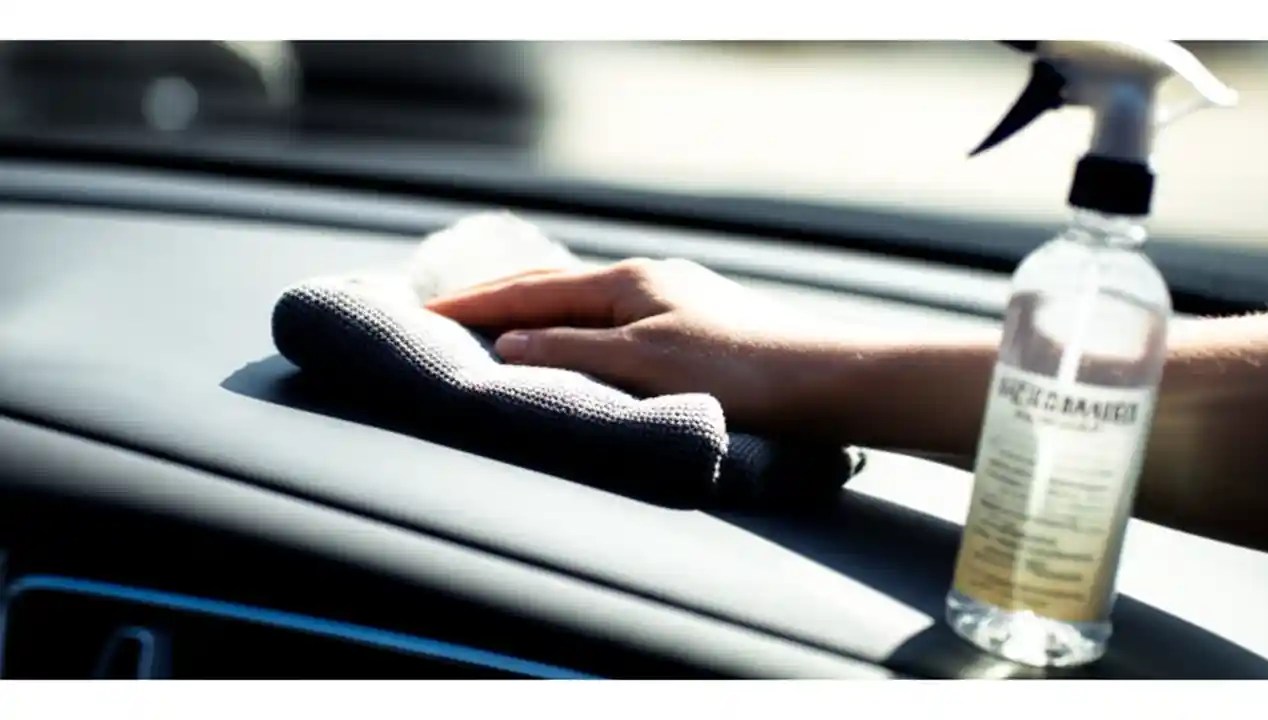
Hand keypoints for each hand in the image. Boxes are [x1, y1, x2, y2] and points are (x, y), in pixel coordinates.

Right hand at [424, 258, 842, 435]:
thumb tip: (507, 344)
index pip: (531, 291)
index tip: (423, 312)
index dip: (475, 304)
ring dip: (532, 312)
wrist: (824, 379)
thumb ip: (572, 351)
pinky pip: (608, 319)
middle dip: (495, 299)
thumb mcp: (643, 362)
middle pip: (553, 286)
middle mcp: (646, 281)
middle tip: (442, 312)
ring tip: (492, 323)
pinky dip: (570, 327)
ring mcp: (670, 299)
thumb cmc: (738, 372)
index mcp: (627, 282)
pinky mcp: (690, 325)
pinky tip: (569, 340)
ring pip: (582, 302)